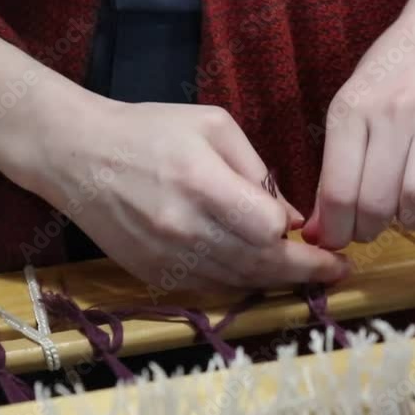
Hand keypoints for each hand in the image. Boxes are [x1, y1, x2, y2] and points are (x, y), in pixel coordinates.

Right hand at [27, 98, 349, 293]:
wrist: (78, 155)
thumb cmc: (150, 130)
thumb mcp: (213, 126)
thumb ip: (258, 170)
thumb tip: (290, 218)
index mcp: (201, 184)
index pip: (268, 229)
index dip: (295, 234)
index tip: (316, 233)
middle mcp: (184, 228)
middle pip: (260, 265)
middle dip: (305, 272)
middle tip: (336, 272)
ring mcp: (166, 257)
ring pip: (238, 283)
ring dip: (276, 282)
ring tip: (305, 274)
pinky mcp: (153, 274)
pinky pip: (209, 288)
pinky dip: (239, 282)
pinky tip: (257, 271)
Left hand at [303, 0, 414, 249]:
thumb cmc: (391, 78)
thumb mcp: (351, 112)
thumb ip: (333, 174)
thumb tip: (316, 234)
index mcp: (350, 112)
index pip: (338, 191)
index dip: (335, 230)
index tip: (336, 240)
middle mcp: (390, 115)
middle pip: (376, 203)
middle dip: (370, 230)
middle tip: (372, 228)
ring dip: (411, 220)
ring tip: (406, 211)